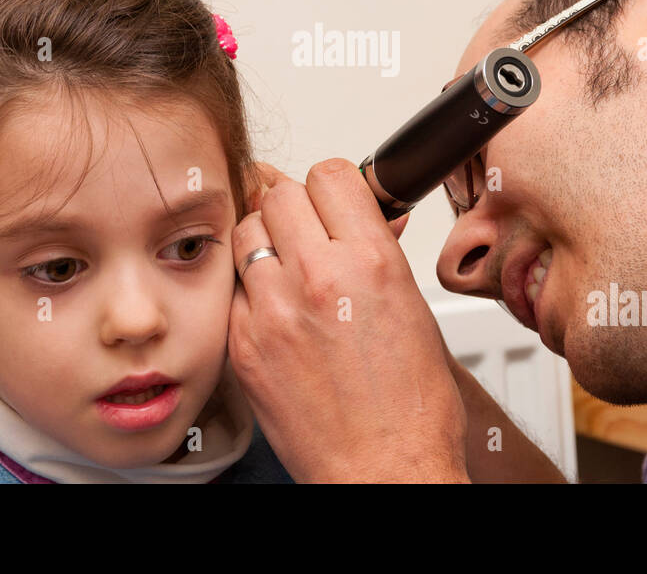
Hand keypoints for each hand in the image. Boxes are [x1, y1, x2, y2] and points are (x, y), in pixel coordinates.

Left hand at [229, 158, 468, 481]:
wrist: (383, 470)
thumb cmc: (410, 407)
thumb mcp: (413, 309)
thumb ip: (380, 251)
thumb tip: (370, 214)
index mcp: (371, 262)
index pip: (329, 175)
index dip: (330, 185)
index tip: (331, 200)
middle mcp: (318, 278)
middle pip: (279, 194)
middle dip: (294, 208)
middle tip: (307, 233)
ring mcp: (273, 311)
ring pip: (246, 234)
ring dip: (265, 243)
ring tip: (287, 272)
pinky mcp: (243, 344)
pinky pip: (232, 288)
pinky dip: (249, 291)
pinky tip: (274, 312)